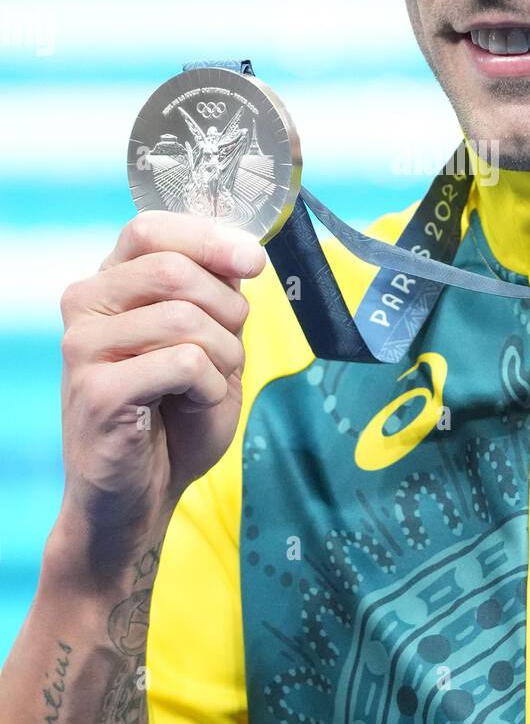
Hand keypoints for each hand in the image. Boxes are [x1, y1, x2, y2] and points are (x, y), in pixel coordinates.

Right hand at [52, 211, 265, 579]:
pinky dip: (209, 386)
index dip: (208, 237)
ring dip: (222, 353)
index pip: (150, 227)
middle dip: (226, 309)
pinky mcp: (97, 392)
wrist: (140, 495)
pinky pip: (182, 364)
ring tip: (209, 383)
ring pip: (184, 318)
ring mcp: (83, 348)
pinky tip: (193, 404)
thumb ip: (216, 293)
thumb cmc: (175, 416)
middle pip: (174, 270)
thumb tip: (242, 251)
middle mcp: (85, 305)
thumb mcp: (208, 341)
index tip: (252, 262)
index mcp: (109, 282)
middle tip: (229, 348)